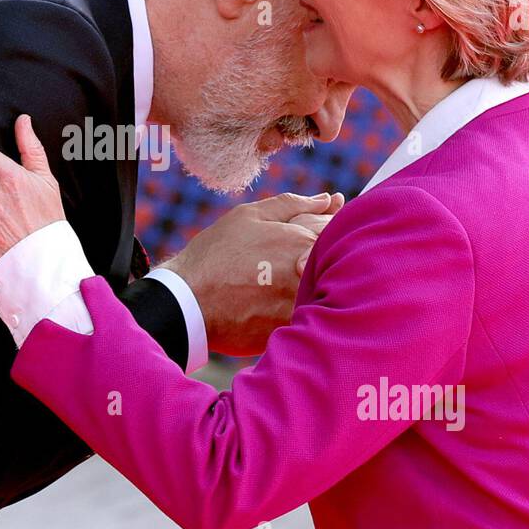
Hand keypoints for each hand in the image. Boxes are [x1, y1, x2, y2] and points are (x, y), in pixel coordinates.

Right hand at [161, 191, 344, 356]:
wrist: (188, 303)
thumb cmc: (216, 255)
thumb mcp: (249, 216)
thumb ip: (293, 205)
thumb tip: (329, 199)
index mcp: (306, 241)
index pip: (339, 234)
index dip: (330, 231)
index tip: (307, 239)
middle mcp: (312, 274)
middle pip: (337, 264)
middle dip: (324, 260)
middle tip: (287, 265)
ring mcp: (305, 304)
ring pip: (327, 291)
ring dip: (316, 286)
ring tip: (277, 285)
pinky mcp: (294, 329)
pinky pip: (311, 317)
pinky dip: (303, 309)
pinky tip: (275, 306)